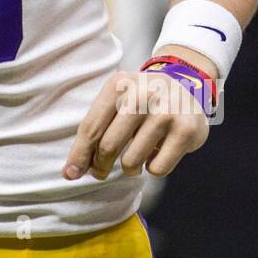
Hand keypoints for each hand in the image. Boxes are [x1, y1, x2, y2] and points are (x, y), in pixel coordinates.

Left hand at [62, 67, 209, 181]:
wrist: (187, 86)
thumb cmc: (142, 101)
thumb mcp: (117, 102)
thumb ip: (95, 130)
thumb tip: (72, 171)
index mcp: (119, 84)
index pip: (91, 127)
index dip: (79, 155)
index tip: (70, 174)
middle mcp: (143, 93)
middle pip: (108, 145)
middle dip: (101, 165)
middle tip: (101, 171)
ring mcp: (167, 110)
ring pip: (131, 160)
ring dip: (129, 168)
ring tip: (133, 159)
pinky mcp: (186, 130)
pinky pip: (157, 168)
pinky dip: (153, 168)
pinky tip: (157, 154)